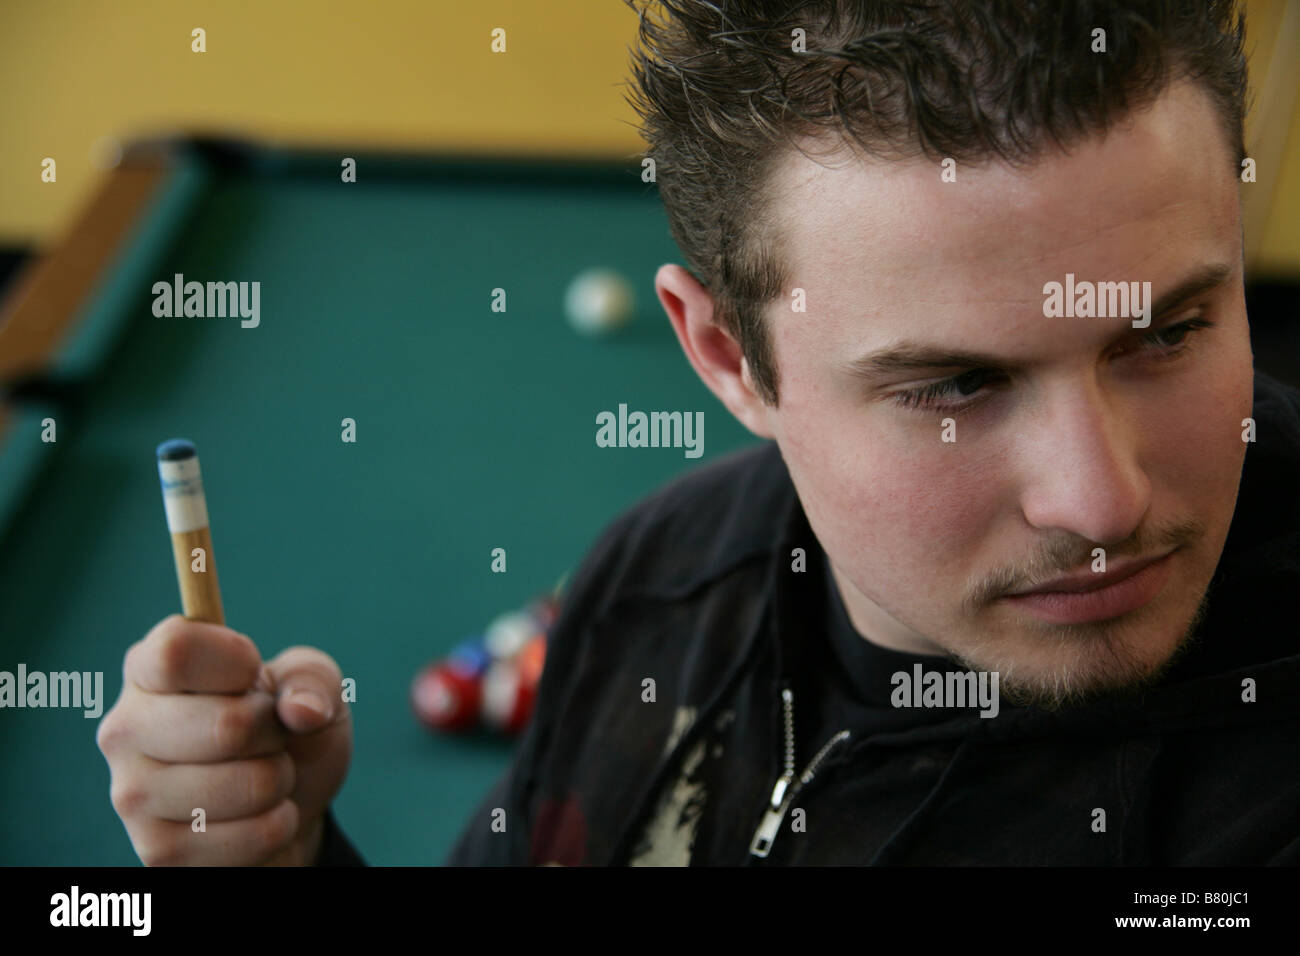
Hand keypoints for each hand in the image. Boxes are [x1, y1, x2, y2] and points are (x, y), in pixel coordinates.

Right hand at [97, 615, 352, 865]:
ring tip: (263, 774)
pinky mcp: (157, 851)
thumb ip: (313, 681)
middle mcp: (124, 729)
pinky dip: (279, 823)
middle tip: (267, 734)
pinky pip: (255, 835)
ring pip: (250, 784)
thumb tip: (302, 711)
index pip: (176, 651)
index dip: (234, 662)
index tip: (253, 675)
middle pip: (226, 725)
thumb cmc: (288, 729)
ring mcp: (132, 795)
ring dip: (279, 779)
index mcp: (149, 671)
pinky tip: (256, 815)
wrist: (289, 802)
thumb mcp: (312, 686)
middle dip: (274, 731)